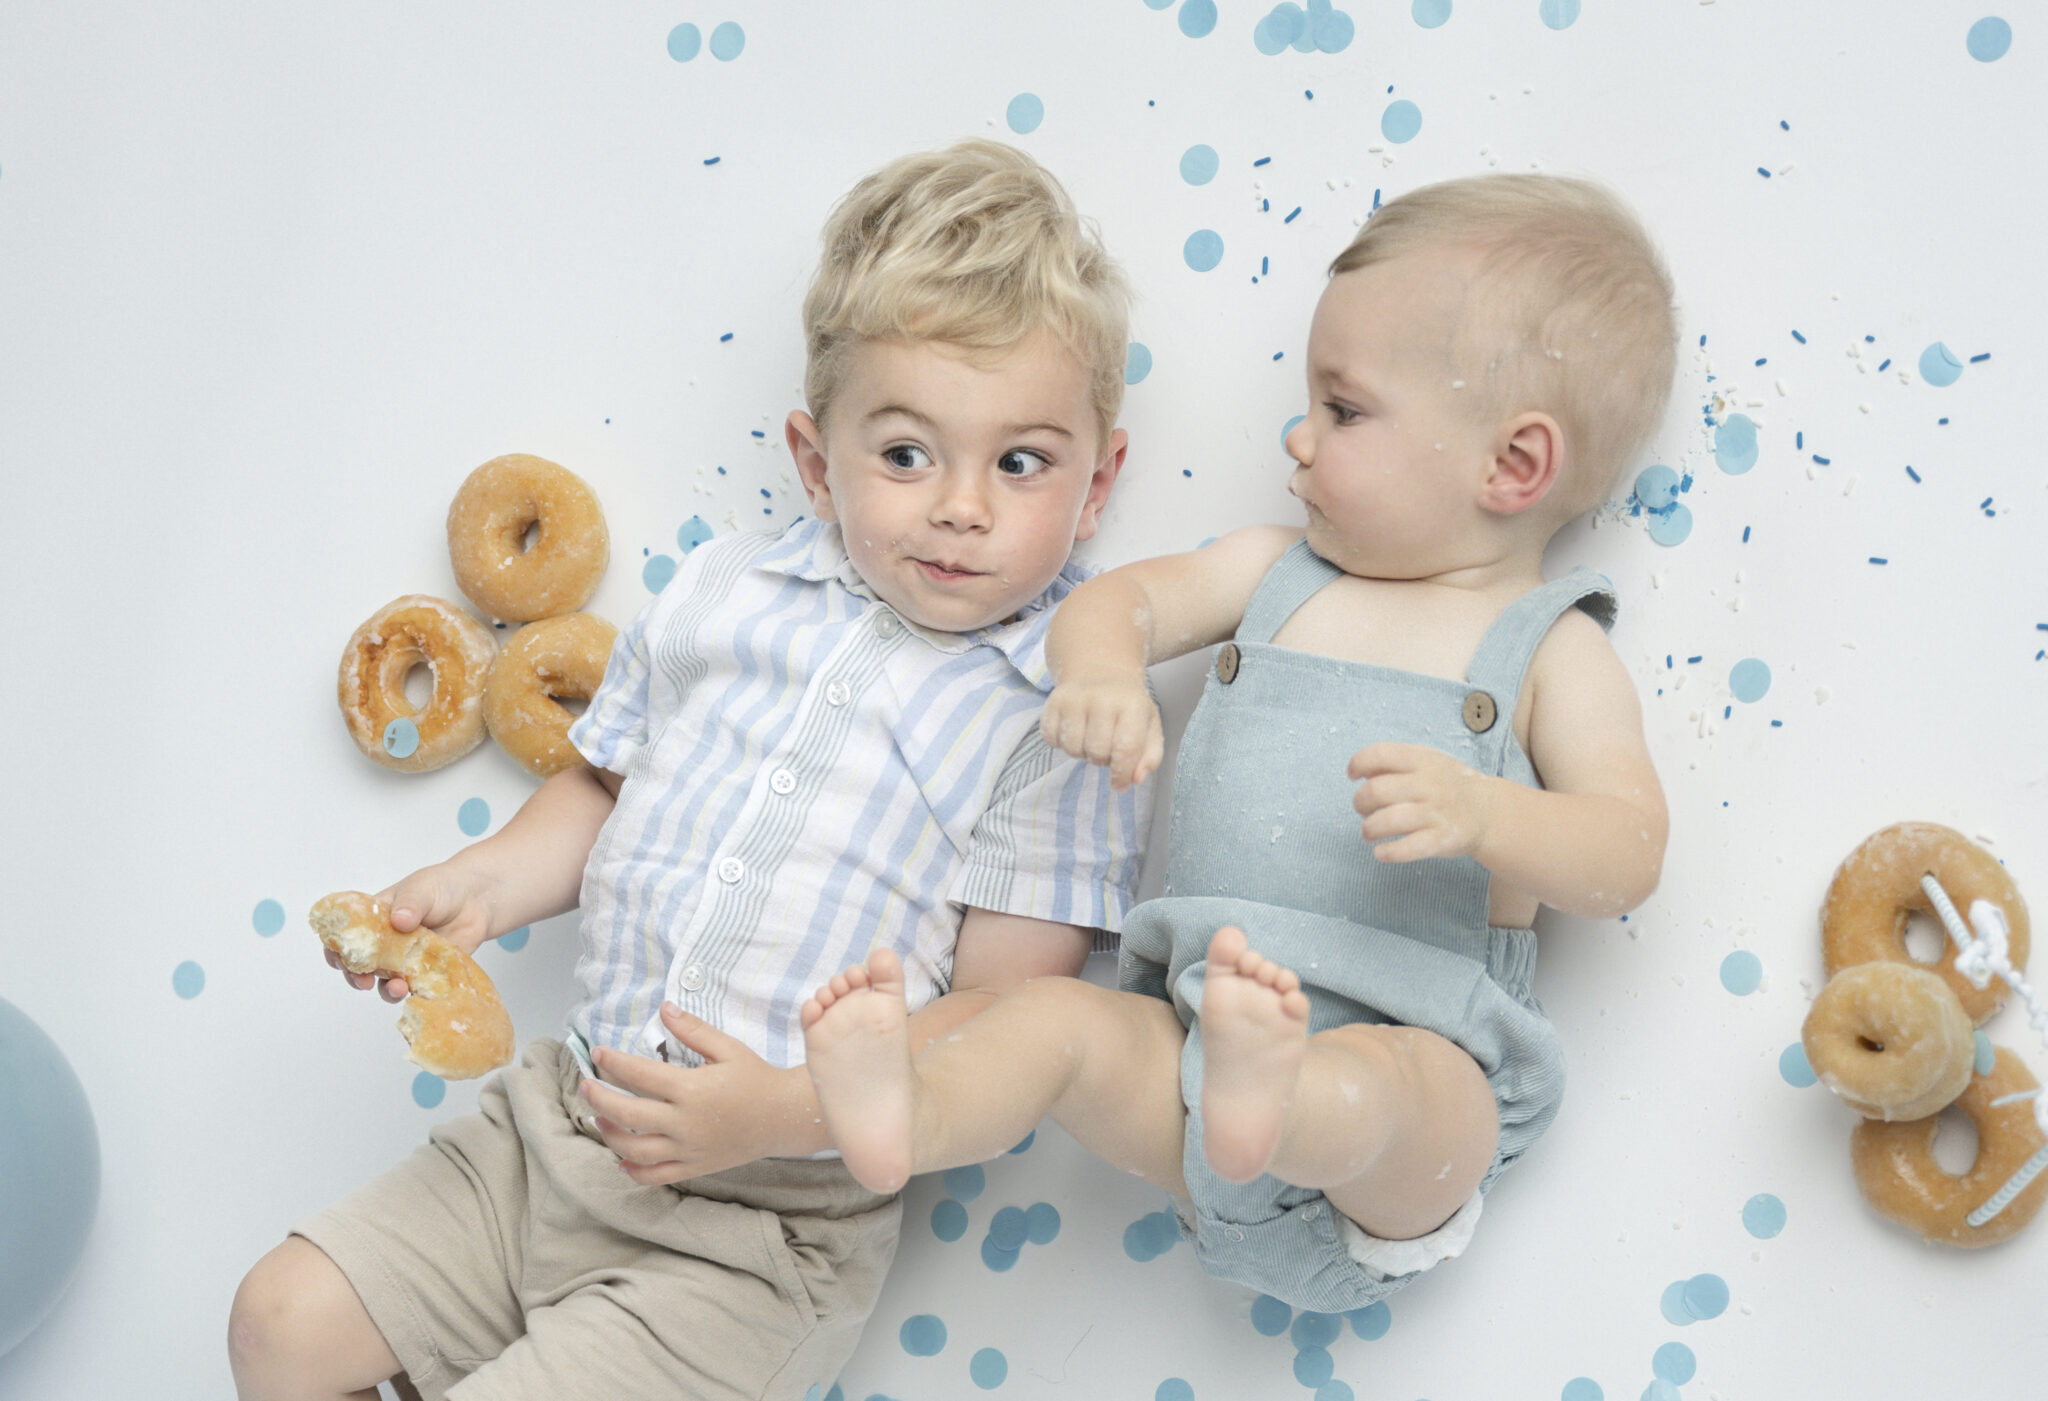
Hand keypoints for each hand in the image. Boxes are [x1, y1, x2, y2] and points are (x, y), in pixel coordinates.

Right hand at [323, 863, 494, 1002]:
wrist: (476, 900)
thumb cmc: (441, 889)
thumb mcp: (421, 889)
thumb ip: (410, 904)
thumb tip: (400, 920)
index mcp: (374, 921)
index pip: (345, 937)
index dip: (336, 950)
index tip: (339, 958)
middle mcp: (385, 945)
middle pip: (360, 967)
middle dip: (356, 977)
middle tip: (363, 979)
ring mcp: (405, 961)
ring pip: (386, 983)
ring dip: (386, 990)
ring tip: (397, 987)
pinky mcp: (427, 973)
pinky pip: (417, 989)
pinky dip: (416, 995)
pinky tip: (420, 993)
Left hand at [580, 1004, 812, 1183]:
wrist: (782, 1117)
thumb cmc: (755, 1078)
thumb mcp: (728, 1047)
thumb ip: (693, 1030)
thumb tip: (664, 1008)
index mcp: (692, 1089)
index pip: (639, 1074)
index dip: (613, 1063)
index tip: (597, 1054)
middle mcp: (685, 1122)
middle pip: (628, 1114)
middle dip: (599, 1099)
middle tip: (586, 1086)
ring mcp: (688, 1149)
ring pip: (635, 1150)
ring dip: (610, 1135)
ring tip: (600, 1119)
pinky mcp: (694, 1167)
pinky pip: (656, 1176)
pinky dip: (633, 1170)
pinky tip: (621, 1158)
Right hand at [1041, 673, 1163, 790]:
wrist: (1101, 670)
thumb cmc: (1128, 705)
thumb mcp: (1149, 726)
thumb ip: (1150, 756)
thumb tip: (1135, 779)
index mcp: (1132, 704)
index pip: (1125, 748)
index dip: (1122, 773)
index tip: (1120, 784)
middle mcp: (1102, 698)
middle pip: (1097, 752)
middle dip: (1102, 760)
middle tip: (1107, 747)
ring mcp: (1075, 698)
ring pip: (1072, 748)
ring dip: (1082, 753)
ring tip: (1091, 738)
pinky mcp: (1054, 700)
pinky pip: (1052, 739)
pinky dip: (1061, 743)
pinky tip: (1074, 730)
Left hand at [1348, 742, 1498, 863]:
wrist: (1488, 811)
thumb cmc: (1448, 785)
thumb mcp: (1427, 762)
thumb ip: (1395, 763)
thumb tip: (1360, 770)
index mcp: (1422, 760)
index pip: (1380, 754)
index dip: (1358, 763)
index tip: (1352, 776)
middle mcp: (1429, 784)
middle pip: (1377, 791)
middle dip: (1360, 803)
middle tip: (1362, 810)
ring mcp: (1437, 812)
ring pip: (1389, 820)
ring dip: (1369, 829)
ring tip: (1368, 832)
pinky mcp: (1442, 839)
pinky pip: (1410, 848)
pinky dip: (1390, 852)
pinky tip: (1381, 852)